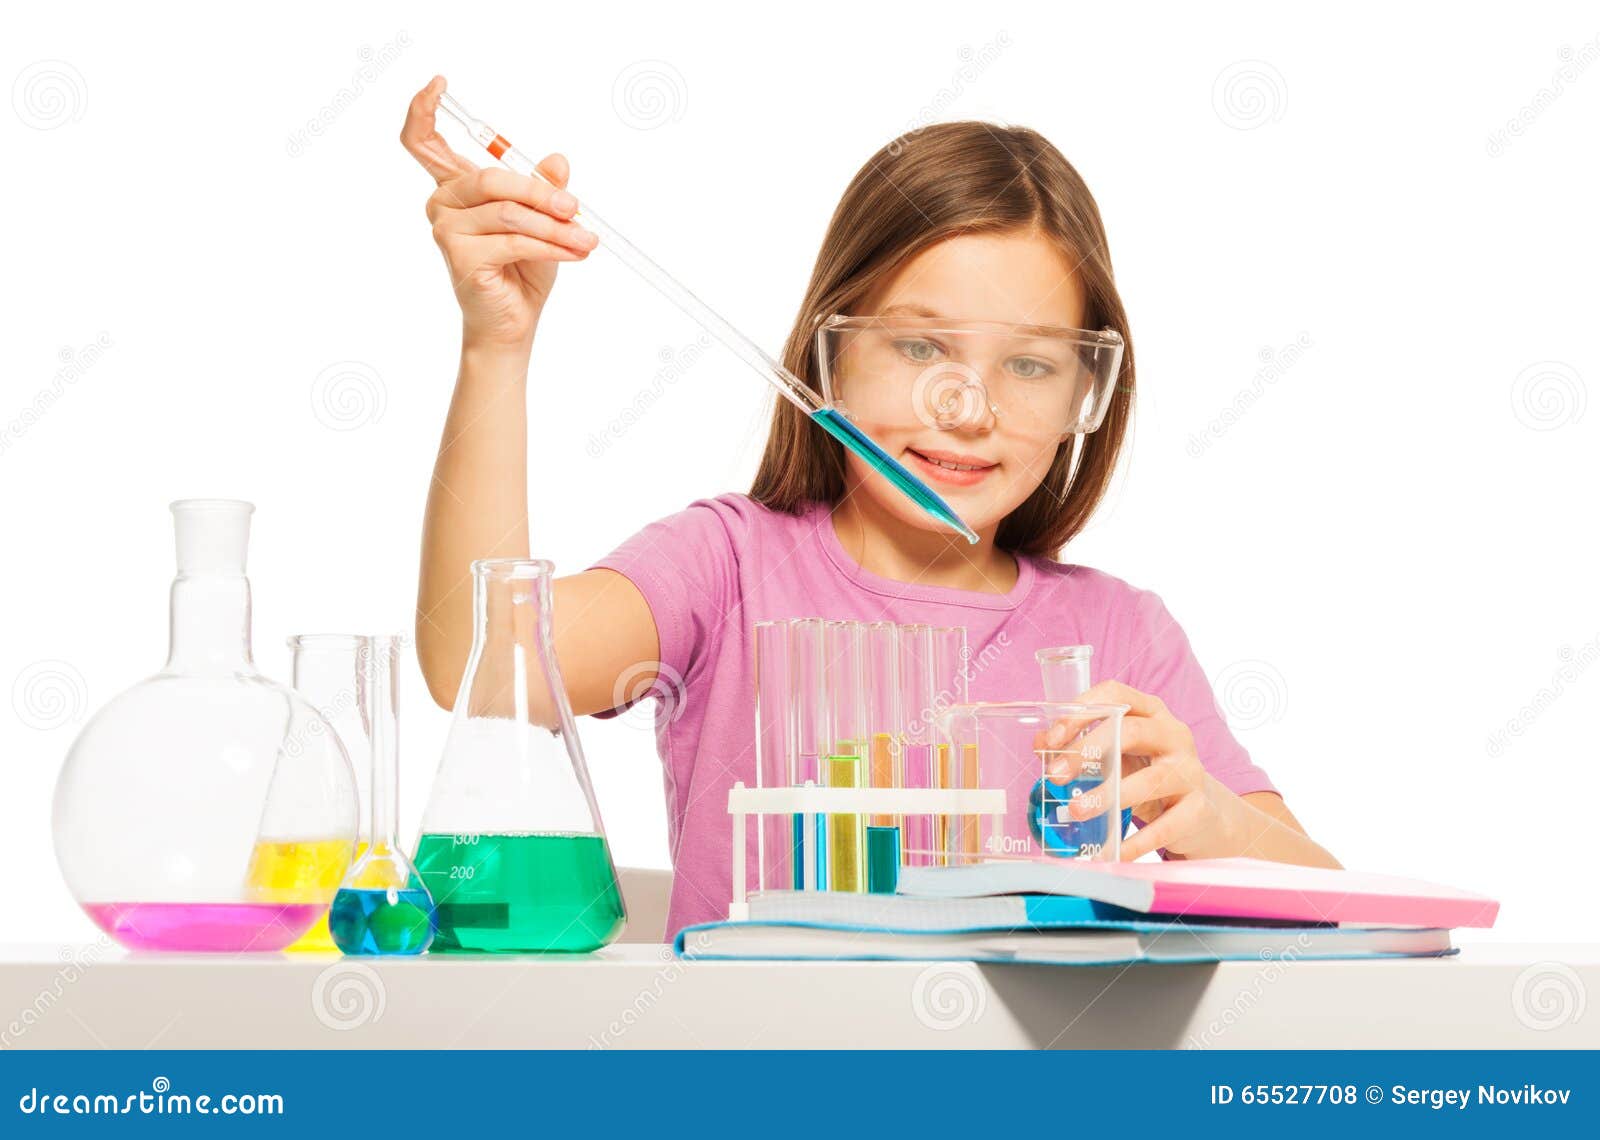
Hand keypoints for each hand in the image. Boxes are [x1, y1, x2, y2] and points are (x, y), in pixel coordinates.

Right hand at [401, 76, 598, 349]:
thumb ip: (544, 188)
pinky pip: (514, 239)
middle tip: (576, 208)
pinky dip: (551, 245)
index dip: (425, 110)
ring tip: (585, 240)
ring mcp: (446, 230)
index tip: (439, 83)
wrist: (514, 322)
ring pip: (509, 211)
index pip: (424, 142)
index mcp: (457, 188)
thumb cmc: (523, 270)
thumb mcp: (542, 220)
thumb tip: (558, 160)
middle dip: (541, 192)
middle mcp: (443, 204)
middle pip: (491, 177)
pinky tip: (574, 253)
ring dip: (555, 225)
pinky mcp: (460, 256)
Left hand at [1041, 680, 1252, 860]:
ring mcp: (1190, 772)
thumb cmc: (1150, 775)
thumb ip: (1085, 747)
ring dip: (1106, 797)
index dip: (1081, 710)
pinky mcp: (1199, 809)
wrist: (1204, 813)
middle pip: (1131, 732)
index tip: (1051, 738)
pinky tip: (1110, 850)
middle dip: (1088, 751)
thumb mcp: (1119, 756)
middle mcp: (1175, 736)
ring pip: (1148, 782)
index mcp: (1153, 713)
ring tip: (1075, 811)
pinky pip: (1165, 827)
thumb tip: (1040, 744)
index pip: (1117, 695)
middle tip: (1055, 775)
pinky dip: (1135, 842)